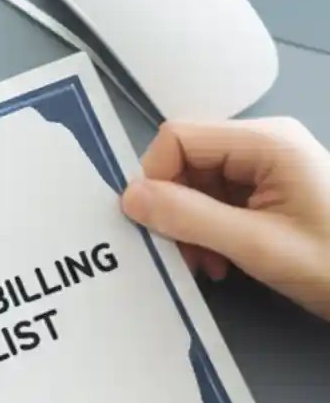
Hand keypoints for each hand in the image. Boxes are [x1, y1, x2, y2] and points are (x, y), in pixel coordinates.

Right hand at [121, 118, 329, 319]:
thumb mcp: (258, 245)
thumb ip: (190, 218)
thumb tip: (130, 199)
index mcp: (267, 143)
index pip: (179, 137)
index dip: (155, 178)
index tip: (153, 225)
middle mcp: (265, 145)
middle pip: (186, 161)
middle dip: (174, 208)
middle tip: (182, 255)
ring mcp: (270, 167)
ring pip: (198, 184)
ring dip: (190, 226)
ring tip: (207, 265)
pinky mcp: (272, 191)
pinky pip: (218, 200)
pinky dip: (209, 231)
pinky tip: (222, 262)